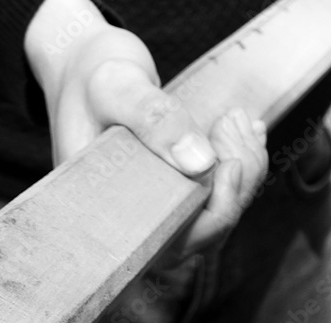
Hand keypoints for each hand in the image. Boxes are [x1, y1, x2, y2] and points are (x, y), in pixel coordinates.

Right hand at [24, 0, 267, 256]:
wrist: (83, 70)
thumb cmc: (89, 78)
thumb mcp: (117, 88)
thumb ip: (154, 120)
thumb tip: (202, 163)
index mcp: (109, 217)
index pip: (171, 246)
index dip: (210, 218)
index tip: (229, 163)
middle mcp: (133, 226)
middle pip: (203, 236)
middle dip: (235, 184)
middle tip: (233, 122)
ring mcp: (155, 214)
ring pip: (216, 218)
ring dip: (244, 172)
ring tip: (239, 120)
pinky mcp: (172, 196)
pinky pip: (217, 199)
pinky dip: (242, 167)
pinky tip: (247, 131)